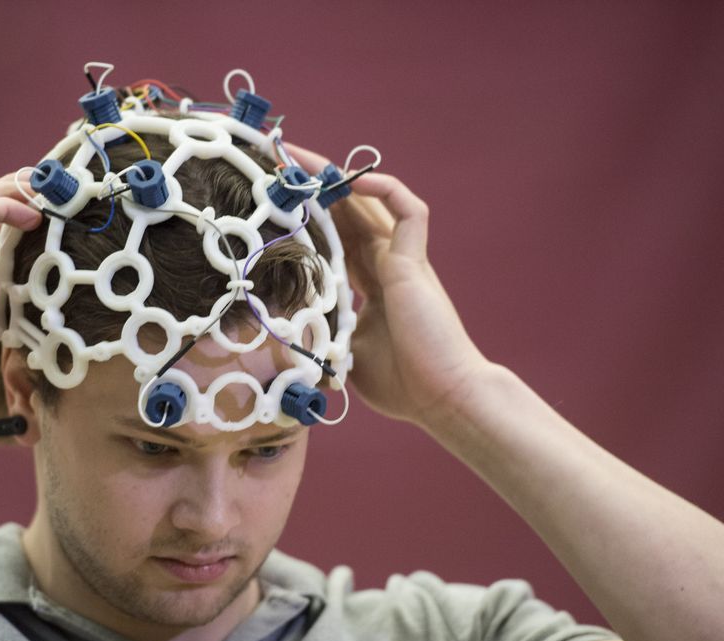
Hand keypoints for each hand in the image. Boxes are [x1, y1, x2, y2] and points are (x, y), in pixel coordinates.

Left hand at [290, 145, 488, 424]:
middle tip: (279, 162)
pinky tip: (356, 181)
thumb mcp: (349, 355)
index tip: (279, 203)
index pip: (337, 239)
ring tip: (301, 159)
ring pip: (372, 205)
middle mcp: (387, 266)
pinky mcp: (416, 264)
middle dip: (316, 188)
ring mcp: (404, 261)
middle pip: (348, 214)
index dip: (311, 219)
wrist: (444, 398)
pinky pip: (409, 213)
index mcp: (372, 285)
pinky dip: (386, 191)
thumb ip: (328, 333)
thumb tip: (298, 333)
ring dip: (339, 179)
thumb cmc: (404, 383)